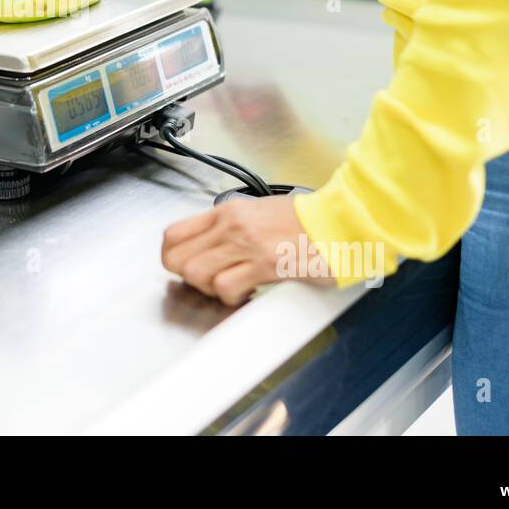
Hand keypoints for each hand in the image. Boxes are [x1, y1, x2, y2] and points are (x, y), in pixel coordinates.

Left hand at [161, 194, 333, 304]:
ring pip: (196, 273)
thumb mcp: (257, 211)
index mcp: (226, 212)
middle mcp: (231, 226)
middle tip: (210, 281)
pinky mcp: (264, 264)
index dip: (172, 257)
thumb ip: (229, 227)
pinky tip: (246, 293)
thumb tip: (208, 246)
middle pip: (177, 258)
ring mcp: (246, 244)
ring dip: (209, 289)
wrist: (336, 223)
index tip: (186, 267)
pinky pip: (225, 286)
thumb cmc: (304, 220)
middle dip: (188, 277)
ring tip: (230, 287)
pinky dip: (231, 297)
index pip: (173, 234)